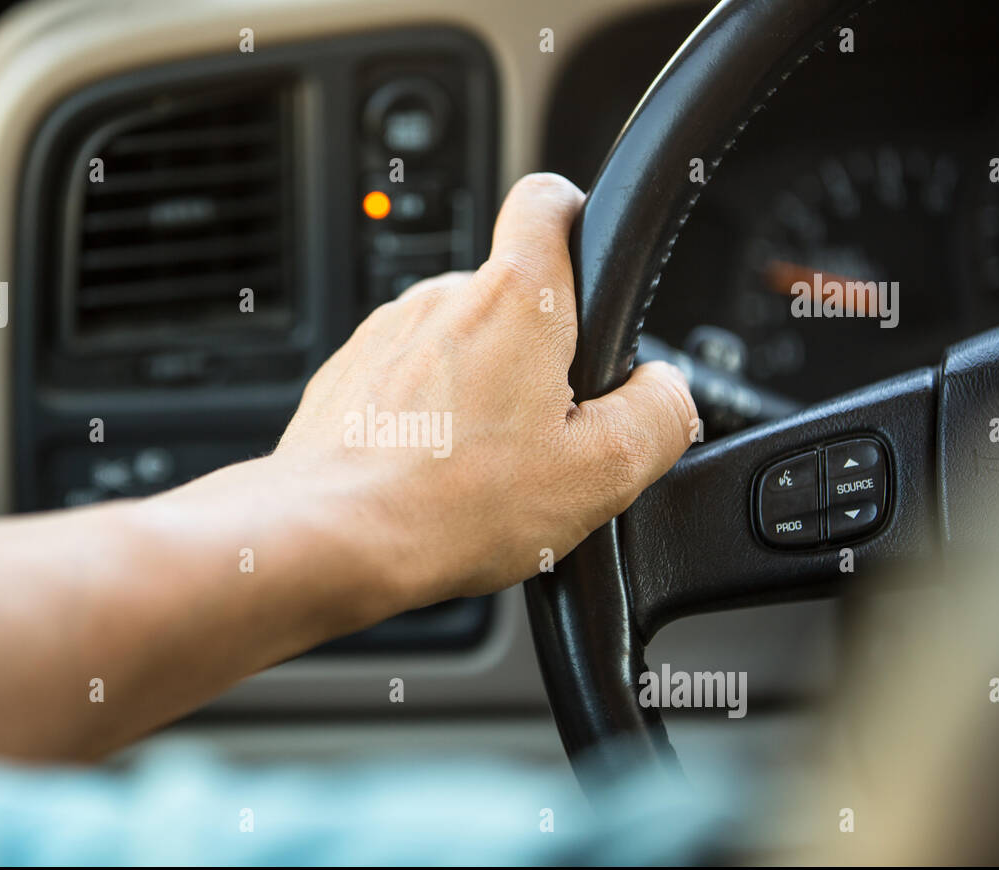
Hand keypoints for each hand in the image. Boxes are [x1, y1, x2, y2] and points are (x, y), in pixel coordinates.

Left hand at [274, 173, 696, 605]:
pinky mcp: (347, 376)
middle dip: (536, 355)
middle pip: (510, 299)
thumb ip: (658, 416)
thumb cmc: (451, 505)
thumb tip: (666, 392)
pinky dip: (424, 418)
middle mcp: (442, 298)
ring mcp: (385, 336)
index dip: (576, 219)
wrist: (332, 538)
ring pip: (456, 346)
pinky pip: (403, 382)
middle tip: (542, 435)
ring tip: (479, 470)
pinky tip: (430, 475)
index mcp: (516, 300)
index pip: (549, 202)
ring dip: (476, 391)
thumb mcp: (599, 474)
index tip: (588, 263)